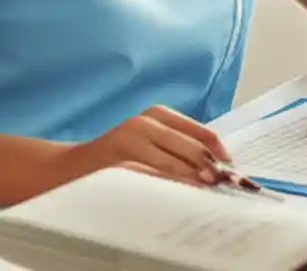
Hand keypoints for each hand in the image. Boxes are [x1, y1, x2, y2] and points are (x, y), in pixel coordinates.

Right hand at [55, 105, 231, 187]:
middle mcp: (148, 119)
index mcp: (160, 114)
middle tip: (226, 184)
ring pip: (178, 159)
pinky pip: (156, 170)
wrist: (72, 167)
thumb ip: (178, 152)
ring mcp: (134, 133)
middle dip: (213, 167)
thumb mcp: (151, 148)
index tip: (234, 170)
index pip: (203, 133)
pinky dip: (174, 181)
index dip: (221, 153)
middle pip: (194, 146)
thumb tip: (216, 170)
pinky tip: (184, 191)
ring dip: (197, 177)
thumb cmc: (119, 160)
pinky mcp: (121, 151)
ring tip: (211, 189)